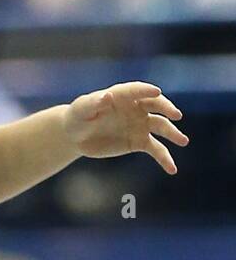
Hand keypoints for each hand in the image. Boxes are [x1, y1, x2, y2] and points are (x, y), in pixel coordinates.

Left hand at [63, 81, 188, 174]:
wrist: (76, 136)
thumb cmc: (78, 117)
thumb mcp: (81, 110)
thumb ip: (93, 103)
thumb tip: (107, 96)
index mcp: (121, 95)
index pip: (137, 90)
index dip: (146, 90)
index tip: (157, 92)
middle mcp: (135, 108)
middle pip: (155, 105)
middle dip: (167, 109)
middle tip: (176, 116)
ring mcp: (139, 124)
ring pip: (160, 127)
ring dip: (172, 133)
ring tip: (183, 141)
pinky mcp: (139, 141)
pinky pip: (156, 149)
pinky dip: (164, 158)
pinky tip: (172, 169)